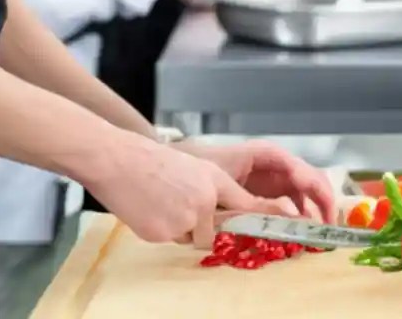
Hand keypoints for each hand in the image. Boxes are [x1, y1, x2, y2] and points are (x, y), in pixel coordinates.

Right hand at [72, 131, 296, 246]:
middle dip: (212, 227)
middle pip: (221, 229)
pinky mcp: (162, 233)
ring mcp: (184, 218)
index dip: (263, 216)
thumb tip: (220, 216)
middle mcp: (204, 200)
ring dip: (183, 229)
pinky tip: (149, 209)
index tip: (282, 222)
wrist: (118, 160)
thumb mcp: (192, 168)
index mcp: (213, 180)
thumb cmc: (151, 162)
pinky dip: (162, 230)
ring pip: (194, 238)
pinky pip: (171, 240)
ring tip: (163, 203)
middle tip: (193, 213)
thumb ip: (211, 192)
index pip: (245, 206)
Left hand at [180, 140, 335, 222]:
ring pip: (307, 188)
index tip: (322, 211)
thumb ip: (256, 204)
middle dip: (323, 200)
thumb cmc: (204, 168)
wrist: (186, 167)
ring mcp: (276, 174)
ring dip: (316, 208)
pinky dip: (302, 211)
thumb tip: (286, 220)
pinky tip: (303, 227)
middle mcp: (278, 162)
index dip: (315, 189)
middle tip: (329, 226)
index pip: (301, 170)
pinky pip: (295, 197)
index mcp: (269, 155)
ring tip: (319, 231)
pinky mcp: (271, 187)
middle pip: (311, 177)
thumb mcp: (228, 189)